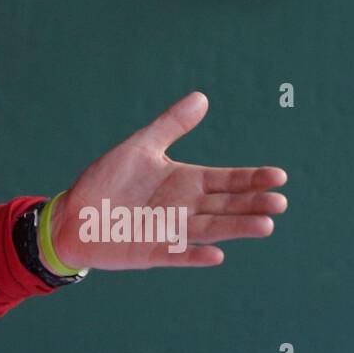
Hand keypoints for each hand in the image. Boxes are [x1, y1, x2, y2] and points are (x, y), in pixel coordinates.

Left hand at [49, 92, 287, 269]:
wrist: (74, 213)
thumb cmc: (109, 181)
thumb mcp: (141, 147)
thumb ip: (171, 125)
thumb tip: (202, 97)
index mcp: (185, 183)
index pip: (227, 181)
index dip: (252, 179)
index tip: (279, 176)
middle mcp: (184, 208)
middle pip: (225, 206)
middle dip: (252, 204)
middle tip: (279, 202)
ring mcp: (169, 231)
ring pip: (209, 230)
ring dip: (235, 228)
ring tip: (265, 226)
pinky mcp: (150, 252)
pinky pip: (176, 254)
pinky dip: (193, 254)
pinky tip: (216, 255)